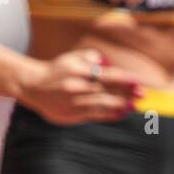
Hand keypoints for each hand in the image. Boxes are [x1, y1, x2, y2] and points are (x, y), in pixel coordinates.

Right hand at [17, 48, 141, 124]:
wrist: (32, 85)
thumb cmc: (58, 69)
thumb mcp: (73, 57)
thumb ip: (93, 58)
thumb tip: (111, 65)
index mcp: (78, 71)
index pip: (107, 75)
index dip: (124, 79)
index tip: (139, 81)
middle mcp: (75, 87)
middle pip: (106, 91)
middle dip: (126, 94)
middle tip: (142, 95)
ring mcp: (72, 103)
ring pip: (101, 106)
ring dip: (120, 106)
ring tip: (134, 106)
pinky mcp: (70, 115)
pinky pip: (93, 116)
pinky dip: (108, 115)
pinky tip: (120, 113)